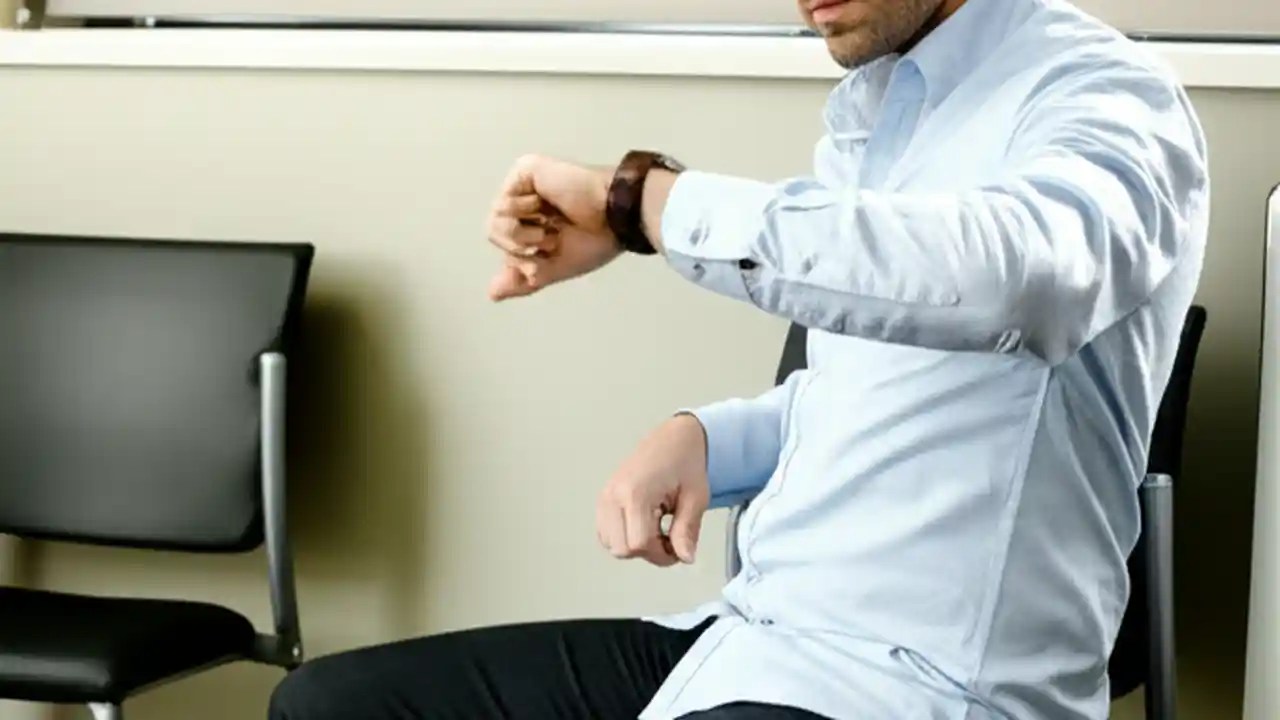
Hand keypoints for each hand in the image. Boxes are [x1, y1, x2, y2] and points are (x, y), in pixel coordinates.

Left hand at [486, 155, 621, 300]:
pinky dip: (523, 212)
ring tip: (550, 226)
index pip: (507, 248)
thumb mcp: (555, 269)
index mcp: (537, 224)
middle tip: (551, 240)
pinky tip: (544, 205)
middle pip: (495, 235)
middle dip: (521, 248)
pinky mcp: (525, 170)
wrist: (615, 216)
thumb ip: (523, 281)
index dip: (519, 262)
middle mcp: (528, 203)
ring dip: (522, 233)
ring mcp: (525, 186)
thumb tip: (492, 294)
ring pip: (494, 220)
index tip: (543, 262)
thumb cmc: (597, 239)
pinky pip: (502, 201)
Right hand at [597, 414, 709, 566]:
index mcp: (635, 492)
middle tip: (669, 537)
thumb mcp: (695, 498)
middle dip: (648, 552)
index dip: (661, 554)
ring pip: (611, 545)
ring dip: (635, 546)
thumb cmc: (685, 463)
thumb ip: (687, 530)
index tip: (678, 547)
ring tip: (657, 528)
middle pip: (622, 549)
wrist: (674, 439)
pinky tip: (644, 525)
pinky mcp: (603, 500)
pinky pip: (606, 534)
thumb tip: (686, 558)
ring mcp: (604, 497)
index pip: (639, 544)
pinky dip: (624, 538)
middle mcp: (613, 496)